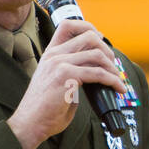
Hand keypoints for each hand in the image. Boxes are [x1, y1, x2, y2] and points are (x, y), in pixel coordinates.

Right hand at [7, 19, 127, 148]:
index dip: (89, 28)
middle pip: (90, 36)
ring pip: (97, 54)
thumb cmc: (45, 109)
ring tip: (118, 80)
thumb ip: (73, 72)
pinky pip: (98, 73)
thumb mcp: (58, 83)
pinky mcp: (66, 76)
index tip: (102, 42)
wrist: (30, 123)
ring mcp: (59, 63)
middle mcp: (54, 55)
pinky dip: (113, 80)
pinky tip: (119, 89)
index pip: (68, 25)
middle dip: (108, 50)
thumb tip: (97, 71)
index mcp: (50, 54)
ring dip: (113, 68)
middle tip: (114, 67)